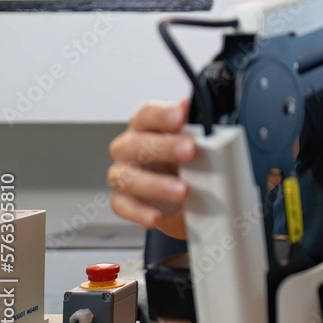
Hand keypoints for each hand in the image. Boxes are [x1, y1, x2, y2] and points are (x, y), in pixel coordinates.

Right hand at [107, 100, 195, 237]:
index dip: (161, 115)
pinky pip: (124, 206)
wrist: (181, 191)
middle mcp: (129, 147)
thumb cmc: (184, 158)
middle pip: (136, 144)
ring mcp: (123, 174)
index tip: (180, 117)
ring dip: (156, 185)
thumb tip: (200, 106)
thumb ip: (195, 123)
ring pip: (128, 177)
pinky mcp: (123, 200)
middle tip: (190, 151)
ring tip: (182, 190)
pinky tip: (155, 216)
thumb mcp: (193, 139)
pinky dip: (139, 212)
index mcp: (146, 126)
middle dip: (163, 148)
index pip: (147, 115)